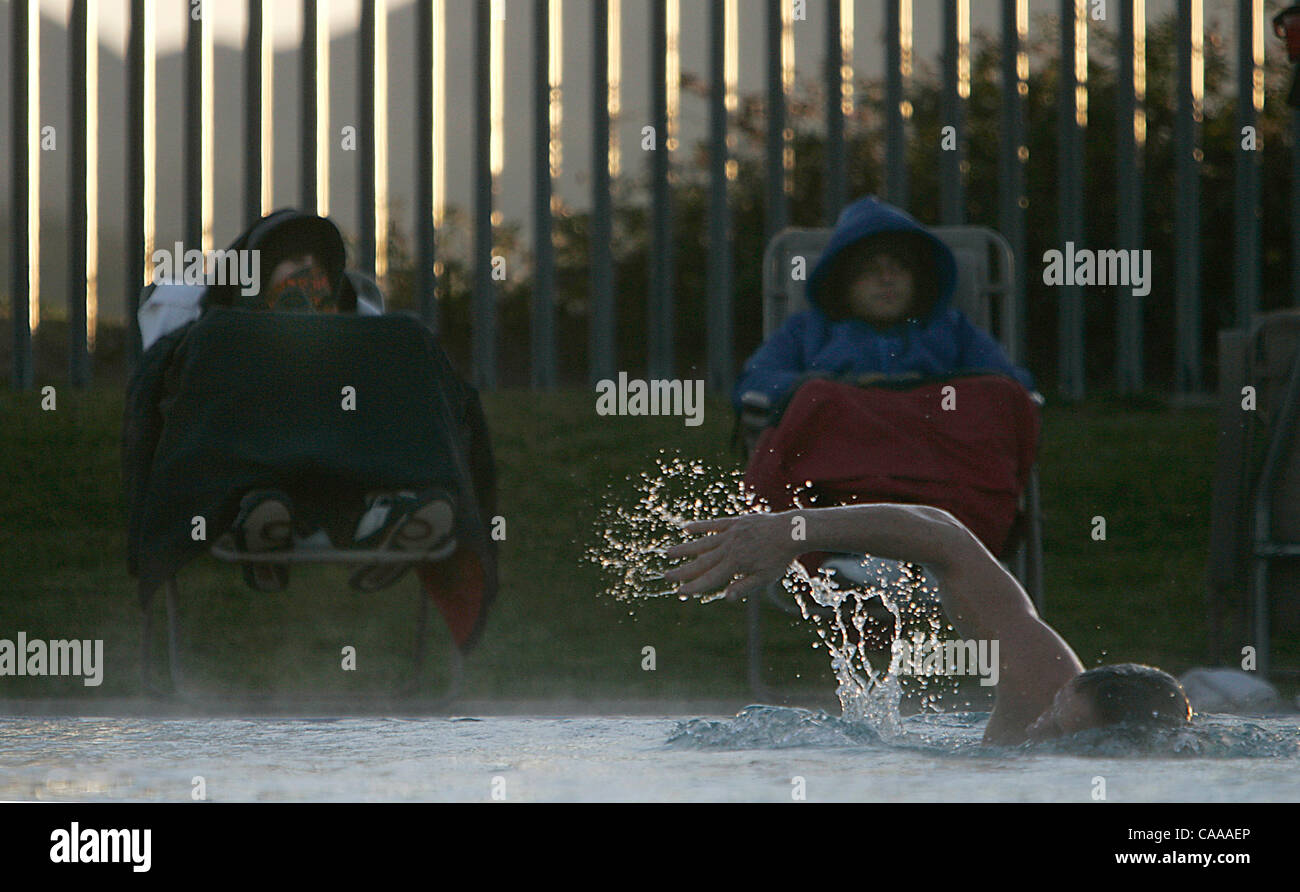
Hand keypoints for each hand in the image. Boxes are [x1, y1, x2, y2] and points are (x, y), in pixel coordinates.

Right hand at [663, 513, 795, 600]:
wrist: (790, 531)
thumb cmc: (779, 557)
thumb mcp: (765, 577)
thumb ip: (744, 587)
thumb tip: (726, 597)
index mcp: (735, 564)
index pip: (709, 579)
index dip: (693, 586)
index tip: (679, 592)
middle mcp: (729, 548)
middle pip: (701, 562)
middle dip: (682, 571)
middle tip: (666, 576)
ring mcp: (730, 534)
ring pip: (702, 542)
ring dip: (684, 549)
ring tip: (668, 553)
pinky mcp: (734, 522)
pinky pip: (713, 524)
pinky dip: (700, 526)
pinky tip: (686, 528)